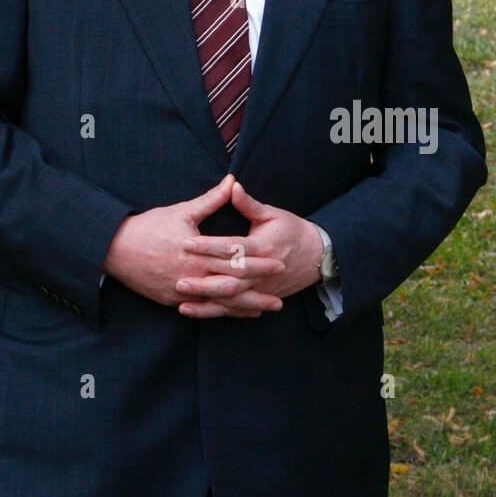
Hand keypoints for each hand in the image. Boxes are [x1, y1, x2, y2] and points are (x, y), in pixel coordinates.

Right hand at [102, 173, 284, 311]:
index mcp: (198, 253)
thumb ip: (211, 199)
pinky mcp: (173, 301)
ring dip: (243, 307)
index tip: (279, 264)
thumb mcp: (182, 210)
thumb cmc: (150, 226)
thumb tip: (232, 181)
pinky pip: (202, 310)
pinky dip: (221, 312)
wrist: (116, 249)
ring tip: (265, 310)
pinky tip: (235, 312)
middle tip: (281, 297)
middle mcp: (193, 275)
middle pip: (232, 286)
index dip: (259, 263)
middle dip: (258, 291)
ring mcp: (182, 291)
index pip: (235, 259)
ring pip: (219, 304)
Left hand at [175, 178, 323, 318]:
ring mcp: (263, 288)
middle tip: (178, 280)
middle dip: (204, 280)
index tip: (186, 243)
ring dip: (207, 301)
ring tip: (182, 301)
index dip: (209, 246)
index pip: (232, 248)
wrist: (318, 255)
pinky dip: (216, 312)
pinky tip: (195, 311)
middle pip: (230, 278)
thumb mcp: (272, 214)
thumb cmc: (292, 230)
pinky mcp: (261, 297)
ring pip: (232, 299)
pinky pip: (236, 309)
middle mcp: (263, 271)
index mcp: (263, 247)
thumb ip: (248, 203)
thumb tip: (231, 184)